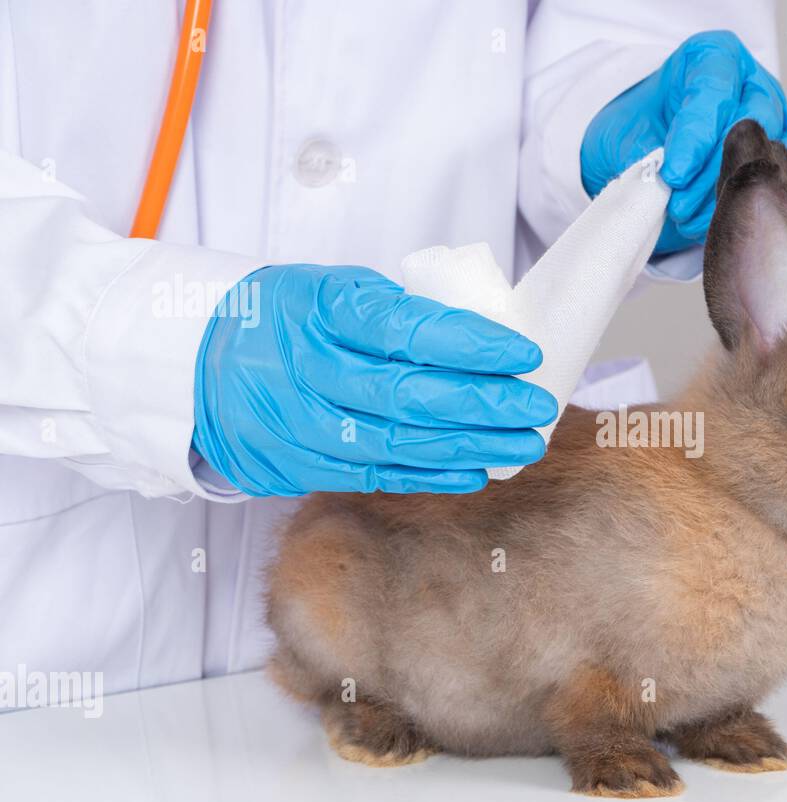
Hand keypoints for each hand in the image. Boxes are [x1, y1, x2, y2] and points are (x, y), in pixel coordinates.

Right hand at [191, 264, 556, 495]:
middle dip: (482, 404)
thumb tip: (481, 342)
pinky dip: (430, 474)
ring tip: (522, 444)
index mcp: (317, 309)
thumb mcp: (331, 291)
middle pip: (406, 394)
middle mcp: (304, 368)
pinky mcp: (297, 464)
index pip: (403, 330)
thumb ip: (396, 315)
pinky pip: (374, 474)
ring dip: (468, 447)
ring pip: (396, 442)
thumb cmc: (287, 318)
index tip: (522, 353)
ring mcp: (297, 423)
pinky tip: (476, 471)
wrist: (199, 363)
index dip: (468, 345)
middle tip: (536, 406)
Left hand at [580, 30, 786, 255]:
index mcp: (714, 57)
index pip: (714, 93)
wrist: (649, 148)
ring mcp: (773, 121)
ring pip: (763, 157)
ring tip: (685, 216)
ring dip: (722, 194)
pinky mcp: (781, 159)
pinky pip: (771, 185)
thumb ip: (643, 153)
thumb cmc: (641, 128)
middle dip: (710, 171)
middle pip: (748, 125)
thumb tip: (662, 186)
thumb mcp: (626, 131)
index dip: (695, 138)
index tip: (673, 173)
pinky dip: (738, 207)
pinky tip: (708, 221)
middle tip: (677, 202)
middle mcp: (752, 84)